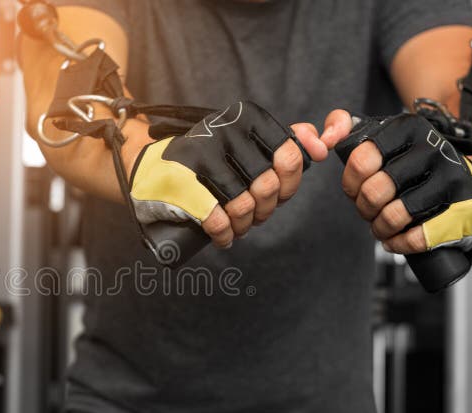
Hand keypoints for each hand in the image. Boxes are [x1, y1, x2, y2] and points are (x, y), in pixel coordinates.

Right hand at [129, 102, 327, 248]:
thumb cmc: (207, 159)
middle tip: (254, 216)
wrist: (148, 168)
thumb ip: (287, 140)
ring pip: (245, 206)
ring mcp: (203, 156)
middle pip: (269, 186)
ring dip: (244, 225)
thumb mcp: (247, 141)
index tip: (276, 195)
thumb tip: (322, 144)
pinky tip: (223, 236)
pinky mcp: (182, 183)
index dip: (288, 185)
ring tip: (237, 225)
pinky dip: (224, 234)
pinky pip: (219, 220)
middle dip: (265, 210)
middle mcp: (227, 131)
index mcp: (248, 117)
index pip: (290, 155)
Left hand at [322, 109, 471, 254]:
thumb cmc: (407, 161)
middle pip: (374, 191)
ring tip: (383, 226)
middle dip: (365, 208)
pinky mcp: (463, 208)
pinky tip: (397, 239)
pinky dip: (400, 244)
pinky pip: (417, 237)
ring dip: (381, 228)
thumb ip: (341, 126)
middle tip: (371, 210)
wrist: (461, 176)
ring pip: (394, 215)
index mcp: (407, 128)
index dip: (351, 184)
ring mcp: (451, 178)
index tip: (356, 190)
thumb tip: (324, 139)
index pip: (360, 160)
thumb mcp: (376, 135)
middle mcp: (432, 148)